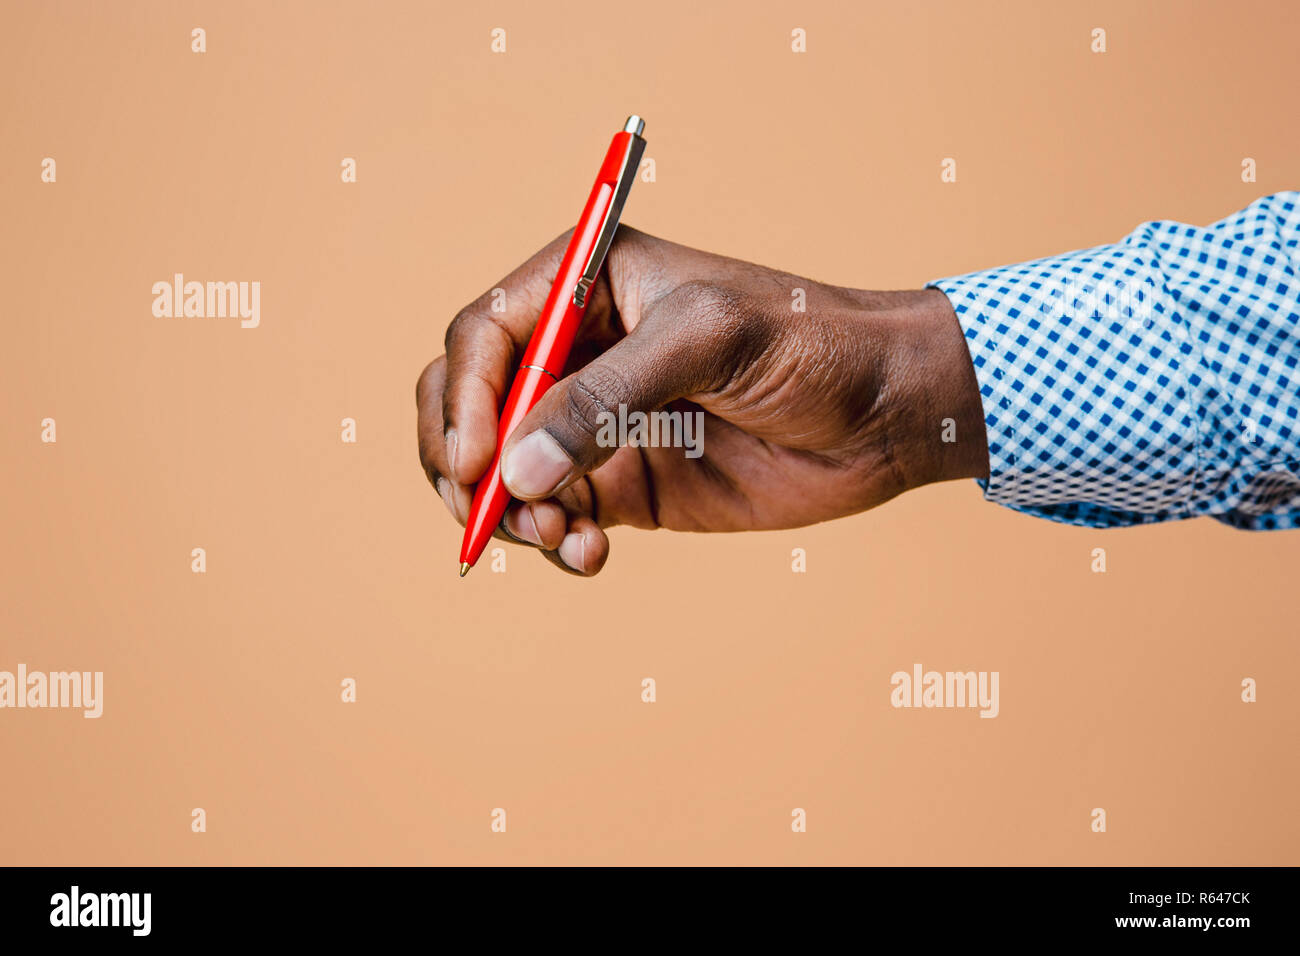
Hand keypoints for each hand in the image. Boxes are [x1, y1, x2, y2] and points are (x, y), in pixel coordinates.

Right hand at [417, 227, 987, 575]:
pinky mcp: (622, 481)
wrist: (890, 411)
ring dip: (510, 513)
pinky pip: (554, 515)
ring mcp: (597, 420)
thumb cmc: (813, 342)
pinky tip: (590, 555)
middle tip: (489, 513)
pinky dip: (555, 542)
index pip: (484, 335)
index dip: (465, 399)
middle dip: (467, 463)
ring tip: (562, 537)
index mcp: (587, 283)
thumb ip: (605, 397)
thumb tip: (513, 471)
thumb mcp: (708, 342)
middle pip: (473, 403)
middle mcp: (579, 349)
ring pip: (503, 470)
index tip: (477, 464)